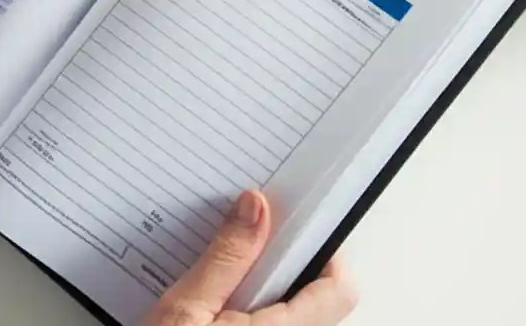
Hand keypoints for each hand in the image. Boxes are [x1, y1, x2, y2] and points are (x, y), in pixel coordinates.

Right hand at [143, 191, 356, 325]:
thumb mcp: (185, 310)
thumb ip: (227, 258)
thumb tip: (256, 209)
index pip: (340, 287)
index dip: (322, 250)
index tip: (289, 228)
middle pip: (319, 298)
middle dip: (286, 268)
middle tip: (244, 254)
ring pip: (296, 315)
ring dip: (268, 292)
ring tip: (223, 289)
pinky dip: (254, 312)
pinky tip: (218, 312)